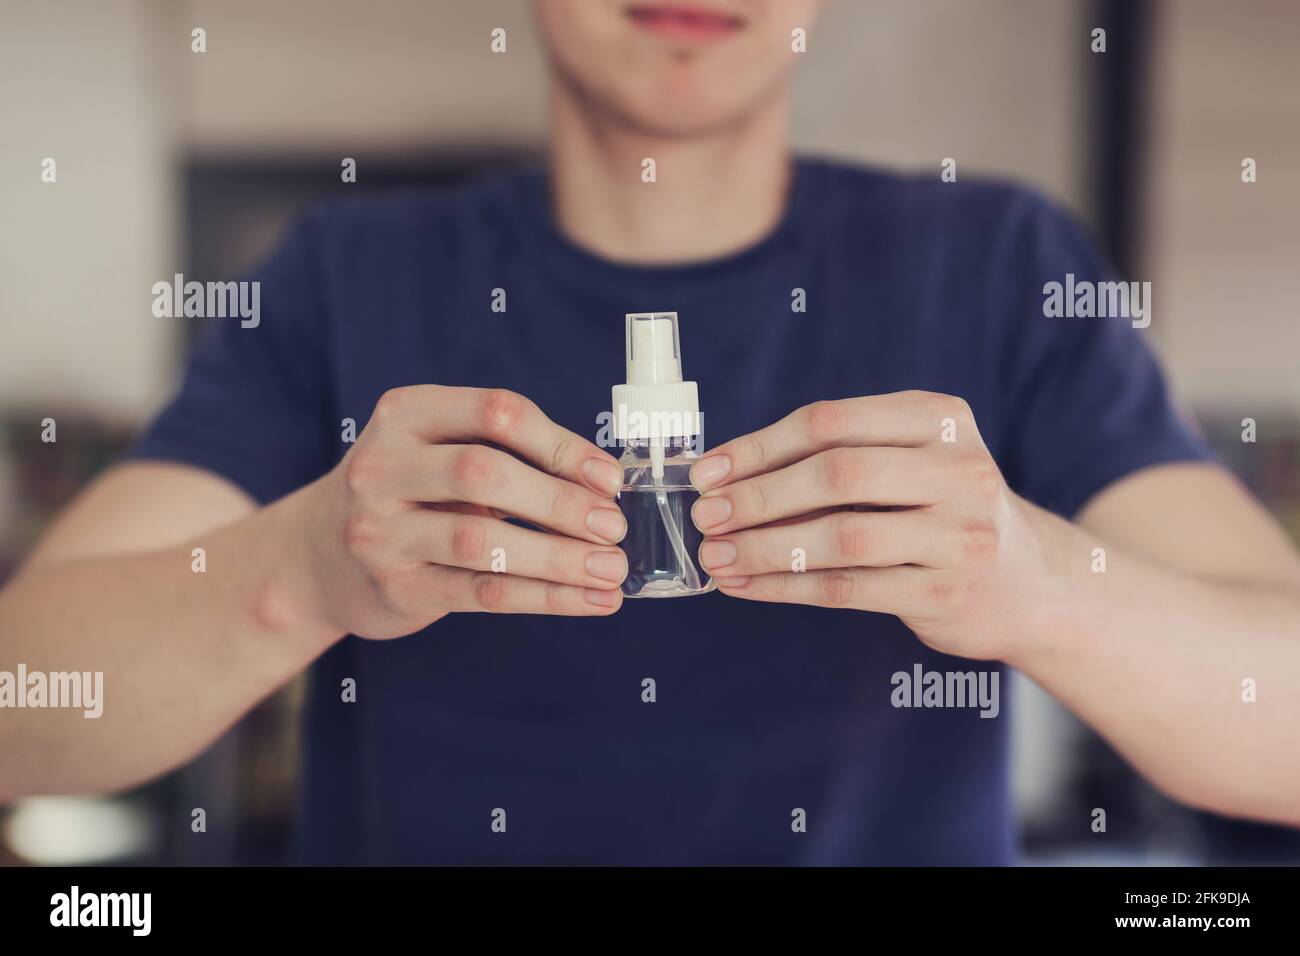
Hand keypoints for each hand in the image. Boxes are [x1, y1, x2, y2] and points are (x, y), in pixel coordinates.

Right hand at [301, 386, 628, 638]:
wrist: (317, 558)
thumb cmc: (407, 493)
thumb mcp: (436, 450)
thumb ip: (506, 454)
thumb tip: (602, 484)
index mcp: (406, 414)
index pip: (495, 413)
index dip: (560, 444)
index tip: (608, 478)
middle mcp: (383, 466)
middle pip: (486, 474)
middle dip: (561, 502)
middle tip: (614, 528)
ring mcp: (382, 530)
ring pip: (482, 542)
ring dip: (559, 558)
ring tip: (612, 571)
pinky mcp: (396, 587)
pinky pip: (481, 592)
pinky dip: (544, 597)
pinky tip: (588, 601)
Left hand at [689, 391, 1067, 660]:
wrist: (1031, 583)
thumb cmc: (940, 510)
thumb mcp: (910, 460)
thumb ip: (838, 455)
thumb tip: (727, 476)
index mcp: (939, 418)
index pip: (831, 422)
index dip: (759, 447)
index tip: (707, 471)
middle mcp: (959, 469)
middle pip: (836, 474)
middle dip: (758, 496)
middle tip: (705, 515)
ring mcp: (960, 534)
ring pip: (840, 537)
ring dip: (764, 547)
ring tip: (716, 555)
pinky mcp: (947, 592)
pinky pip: (848, 588)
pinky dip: (786, 587)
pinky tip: (746, 586)